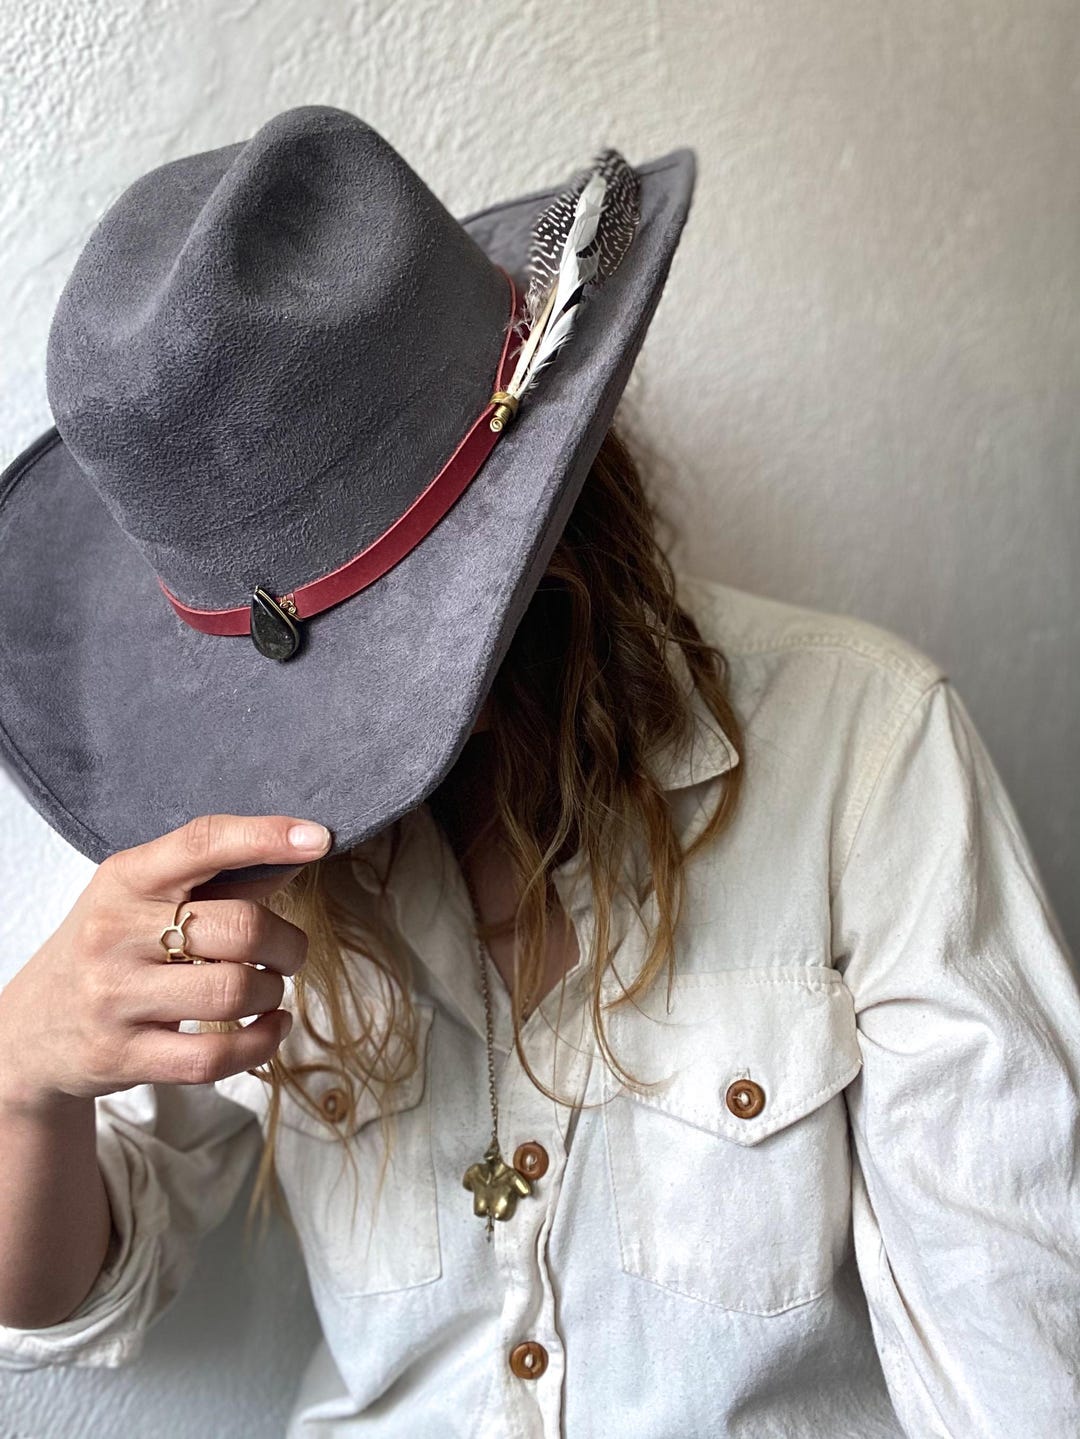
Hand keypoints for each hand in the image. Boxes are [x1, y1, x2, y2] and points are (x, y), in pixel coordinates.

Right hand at [0, 814, 332, 1114]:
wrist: (30, 1031)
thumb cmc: (111, 950)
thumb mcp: (144, 899)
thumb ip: (223, 878)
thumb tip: (301, 850)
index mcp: (124, 878)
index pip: (202, 841)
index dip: (266, 836)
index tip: (318, 837)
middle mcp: (114, 931)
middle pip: (240, 928)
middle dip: (287, 943)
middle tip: (287, 954)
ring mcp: (114, 997)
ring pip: (234, 991)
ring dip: (273, 993)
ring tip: (269, 991)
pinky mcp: (121, 1056)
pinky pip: (215, 1057)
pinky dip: (262, 1043)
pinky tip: (270, 1028)